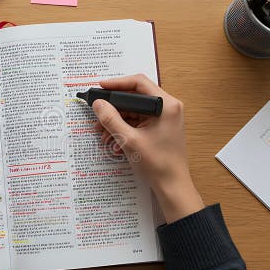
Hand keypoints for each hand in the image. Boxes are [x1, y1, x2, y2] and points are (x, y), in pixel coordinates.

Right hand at [92, 74, 203, 222]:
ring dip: (116, 119)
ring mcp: (164, 117)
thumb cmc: (157, 163)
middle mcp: (167, 107)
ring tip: (101, 131)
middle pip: (134, 97)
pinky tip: (111, 138)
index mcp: (166, 105)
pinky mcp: (159, 127)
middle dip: (113, 107)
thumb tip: (98, 104)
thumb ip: (111, 119)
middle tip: (97, 112)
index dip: (116, 84)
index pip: (138, 83)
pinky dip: (124, 127)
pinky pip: (137, 121)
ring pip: (134, 110)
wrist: (172, 185)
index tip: (100, 88)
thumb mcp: (129, 140)